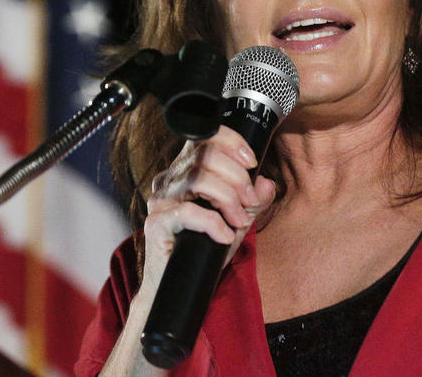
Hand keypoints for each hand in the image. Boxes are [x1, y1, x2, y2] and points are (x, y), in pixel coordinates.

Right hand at [140, 126, 276, 288]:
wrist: (182, 284)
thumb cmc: (207, 246)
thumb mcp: (240, 218)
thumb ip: (254, 199)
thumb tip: (266, 182)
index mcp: (187, 169)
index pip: (206, 137)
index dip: (232, 142)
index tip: (252, 161)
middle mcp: (171, 179)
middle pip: (205, 156)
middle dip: (237, 177)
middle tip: (250, 201)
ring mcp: (161, 200)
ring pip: (197, 179)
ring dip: (228, 198)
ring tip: (239, 219)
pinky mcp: (155, 223)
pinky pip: (187, 213)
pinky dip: (213, 223)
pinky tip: (225, 235)